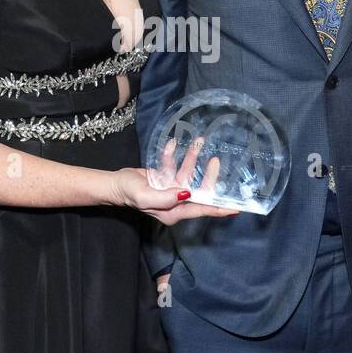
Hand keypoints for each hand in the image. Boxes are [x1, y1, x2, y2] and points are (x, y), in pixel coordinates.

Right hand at [109, 137, 238, 225]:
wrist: (115, 184)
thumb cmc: (128, 193)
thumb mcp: (145, 197)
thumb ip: (166, 198)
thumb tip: (187, 194)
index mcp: (174, 211)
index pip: (201, 209)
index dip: (219, 209)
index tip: (236, 208)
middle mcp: (176, 202)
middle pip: (200, 190)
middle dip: (208, 176)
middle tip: (216, 161)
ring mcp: (172, 190)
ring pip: (188, 173)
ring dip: (192, 158)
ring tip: (198, 141)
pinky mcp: (166, 178)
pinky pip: (175, 165)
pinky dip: (173, 154)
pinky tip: (172, 144)